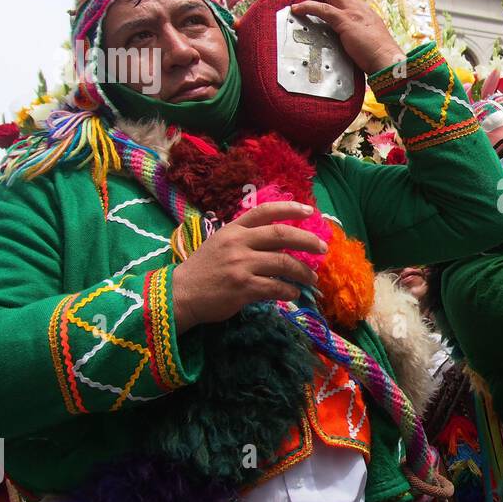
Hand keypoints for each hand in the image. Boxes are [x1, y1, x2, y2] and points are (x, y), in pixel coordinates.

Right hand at [171, 201, 325, 330]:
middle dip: (308, 240)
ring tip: (311, 278)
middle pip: (282, 235)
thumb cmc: (203, 270)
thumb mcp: (220, 243)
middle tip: (322, 248)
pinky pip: (276, 287)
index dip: (290, 208)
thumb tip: (279, 239)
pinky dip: (289, 291)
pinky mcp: (243, 287)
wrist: (180, 294)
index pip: (265, 211)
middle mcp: (239, 243)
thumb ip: (245, 237)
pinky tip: (293, 293)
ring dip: (303, 271)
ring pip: (284, 263)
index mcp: (234, 229)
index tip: (310, 210)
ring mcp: (241, 265)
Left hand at [290, 0, 404, 74]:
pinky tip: (297, 8)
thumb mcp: (371, 40)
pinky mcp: (345, 20)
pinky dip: (307, 6)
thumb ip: (360, 36)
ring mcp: (352, 12)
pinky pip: (322, 8)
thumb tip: (350, 42)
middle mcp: (359, 7)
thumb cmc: (381, 57)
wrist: (388, 60)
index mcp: (366, 12)